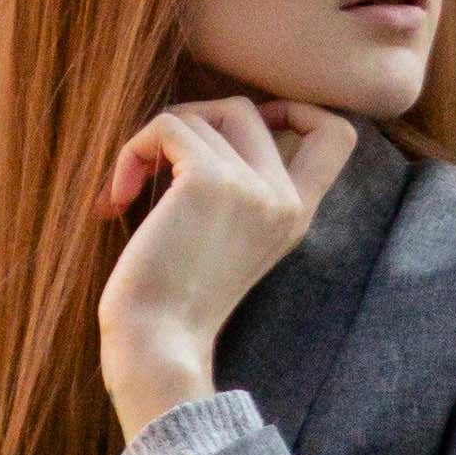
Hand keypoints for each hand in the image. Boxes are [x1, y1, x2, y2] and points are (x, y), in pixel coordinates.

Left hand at [97, 92, 357, 438]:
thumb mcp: (231, 242)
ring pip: (200, 115)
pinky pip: (166, 125)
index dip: (294, 108)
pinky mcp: (209, 180)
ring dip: (152, 143)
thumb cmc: (175, 301)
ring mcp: (252, 186)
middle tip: (159, 166)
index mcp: (296, 214)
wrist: (157, 345)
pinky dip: (132, 152)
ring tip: (129, 189)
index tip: (238, 131)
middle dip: (193, 124)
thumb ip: (243, 192)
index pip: (337, 133)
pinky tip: (118, 198)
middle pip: (246, 108)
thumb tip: (213, 124)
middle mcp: (283, 197)